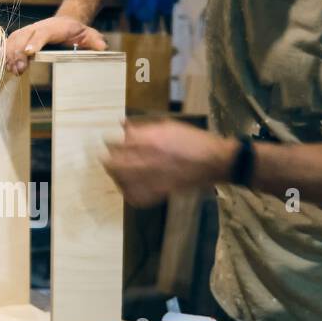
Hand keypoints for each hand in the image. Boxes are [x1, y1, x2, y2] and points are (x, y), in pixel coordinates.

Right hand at [4, 15, 106, 74]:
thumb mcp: (89, 35)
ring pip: (15, 40)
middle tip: (19, 69)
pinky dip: (6, 54)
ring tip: (13, 71)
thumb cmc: (77, 31)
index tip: (31, 52)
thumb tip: (102, 47)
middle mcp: (39, 27)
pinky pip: (10, 43)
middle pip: (24, 37)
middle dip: (19, 53)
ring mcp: (29, 31)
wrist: (67, 21)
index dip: (36, 41)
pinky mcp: (22, 37)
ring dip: (11, 55)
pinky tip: (6, 67)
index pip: (43, 33)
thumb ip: (95, 40)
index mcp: (55, 26)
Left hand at [102, 119, 237, 206]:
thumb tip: (122, 125)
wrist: (215, 161)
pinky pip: (136, 195)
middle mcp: (148, 159)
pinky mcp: (160, 191)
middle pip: (113, 163)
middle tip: (106, 159)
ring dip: (116, 175)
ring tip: (116, 172)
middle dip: (107, 160)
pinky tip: (129, 186)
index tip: (107, 142)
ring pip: (121, 180)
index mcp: (149, 140)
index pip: (116, 142)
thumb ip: (144, 128)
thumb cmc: (193, 140)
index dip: (108, 143)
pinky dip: (129, 191)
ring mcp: (153, 177)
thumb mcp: (168, 126)